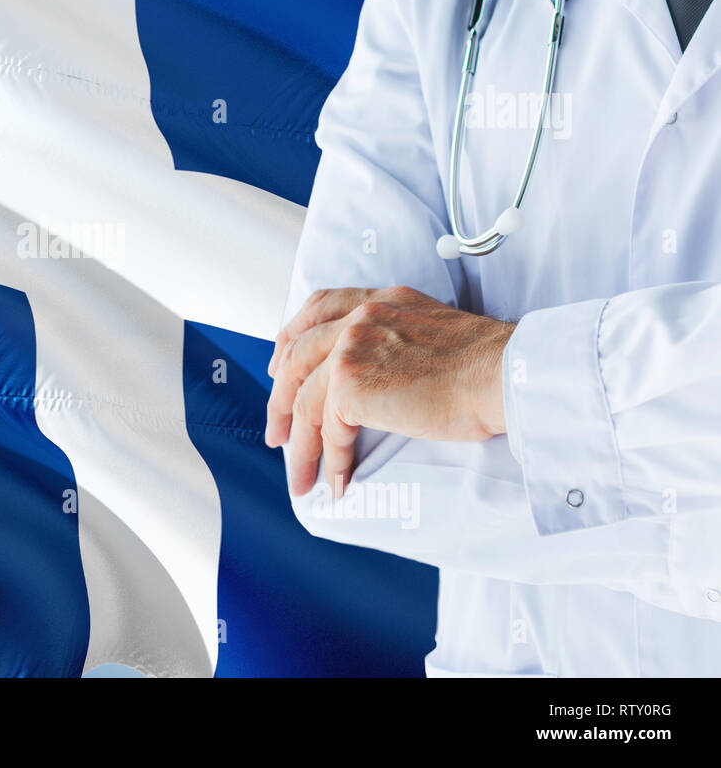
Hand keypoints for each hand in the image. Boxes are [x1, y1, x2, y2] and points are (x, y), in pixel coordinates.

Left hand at [264, 286, 513, 497]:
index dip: (290, 338)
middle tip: (277, 432)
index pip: (319, 307)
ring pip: (305, 400)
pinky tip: (336, 481)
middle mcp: (361, 317)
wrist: (505, 374)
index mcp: (380, 302)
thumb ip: (396, 342)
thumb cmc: (486, 366)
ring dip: (300, 445)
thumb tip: (376, 379)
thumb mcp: (432, 333)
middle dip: (281, 399)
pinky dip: (329, 460)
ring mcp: (351, 348)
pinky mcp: (351, 385)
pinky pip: (328, 429)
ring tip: (300, 478)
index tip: (279, 366)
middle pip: (297, 355)